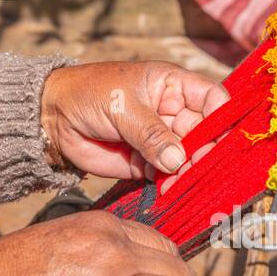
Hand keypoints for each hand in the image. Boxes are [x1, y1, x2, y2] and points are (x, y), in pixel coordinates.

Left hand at [40, 61, 228, 182]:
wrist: (53, 117)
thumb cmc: (88, 94)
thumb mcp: (122, 107)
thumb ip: (151, 133)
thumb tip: (179, 160)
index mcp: (171, 85)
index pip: (211, 98)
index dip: (222, 115)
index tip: (223, 136)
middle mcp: (172, 112)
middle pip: (205, 133)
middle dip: (207, 151)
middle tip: (203, 168)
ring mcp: (161, 139)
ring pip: (189, 157)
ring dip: (191, 172)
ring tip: (185, 183)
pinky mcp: (146, 162)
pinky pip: (168, 174)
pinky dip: (172, 183)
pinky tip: (169, 189)